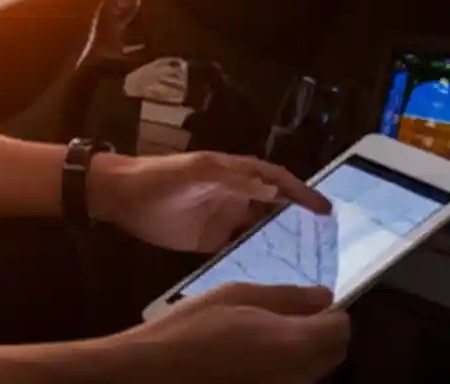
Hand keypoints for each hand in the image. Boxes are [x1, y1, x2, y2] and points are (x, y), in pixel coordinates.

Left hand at [90, 151, 331, 252]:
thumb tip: (275, 190)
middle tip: (327, 243)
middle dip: (300, 220)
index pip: (278, 181)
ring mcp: (224, 220)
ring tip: (309, 263)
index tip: (326, 210)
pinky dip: (258, 259)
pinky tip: (274, 276)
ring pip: (262, 230)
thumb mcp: (198, 172)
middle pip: (276, 207)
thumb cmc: (160, 178)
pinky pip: (241, 250)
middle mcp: (236, 196)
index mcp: (236, 174)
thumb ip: (236, 180)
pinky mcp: (211, 242)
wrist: (122, 197)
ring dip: (283, 242)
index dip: (302, 193)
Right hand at [111, 283, 349, 383]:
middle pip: (334, 353)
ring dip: (306, 350)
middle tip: (290, 313)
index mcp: (297, 343)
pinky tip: (253, 353)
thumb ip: (288, 296)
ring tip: (267, 332)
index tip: (308, 300)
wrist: (158, 372)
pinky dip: (286, 365)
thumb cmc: (194, 327)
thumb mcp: (237, 296)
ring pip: (315, 370)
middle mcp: (300, 375)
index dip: (331, 310)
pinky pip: (292, 380)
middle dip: (324, 331)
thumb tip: (325, 296)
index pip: (342, 327)